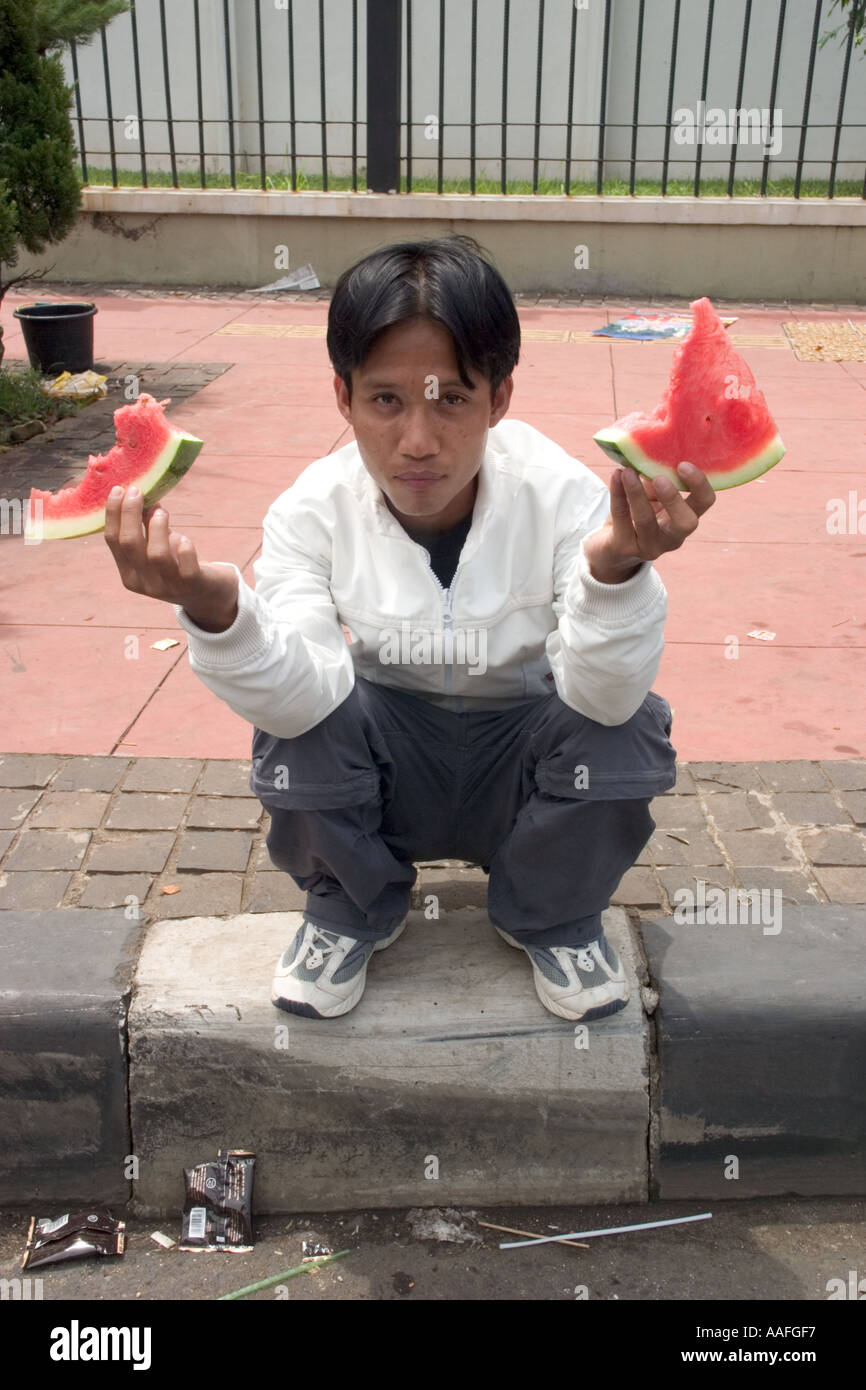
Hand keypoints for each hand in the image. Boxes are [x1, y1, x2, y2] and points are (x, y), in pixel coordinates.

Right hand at [104, 485, 237, 621]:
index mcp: (129, 574)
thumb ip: (145, 526)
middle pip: (129, 544)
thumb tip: (136, 493)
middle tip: (138, 491)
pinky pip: (186, 566)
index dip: (114, 514)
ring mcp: (168, 587)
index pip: (113, 541)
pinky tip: (185, 539)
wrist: (209, 595)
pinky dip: (184, 548)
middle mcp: (145, 583)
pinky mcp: (193, 585)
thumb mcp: (157, 545)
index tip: (119, 489)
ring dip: (157, 527)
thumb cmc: (178, 564)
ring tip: (162, 512)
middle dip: (130, 513)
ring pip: (156, 555)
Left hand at [585, 461, 715, 582]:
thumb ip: (657, 475)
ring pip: (645, 521)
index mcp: (685, 518)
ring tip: (628, 470)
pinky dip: (617, 494)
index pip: (705, 502)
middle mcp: (673, 537)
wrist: (609, 545)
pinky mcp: (624, 548)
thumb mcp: (651, 494)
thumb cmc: (637, 512)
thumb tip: (657, 445)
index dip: (699, 484)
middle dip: (674, 499)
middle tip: (660, 478)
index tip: (683, 464)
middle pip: (686, 523)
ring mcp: (649, 546)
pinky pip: (621, 519)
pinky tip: (615, 475)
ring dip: (637, 492)